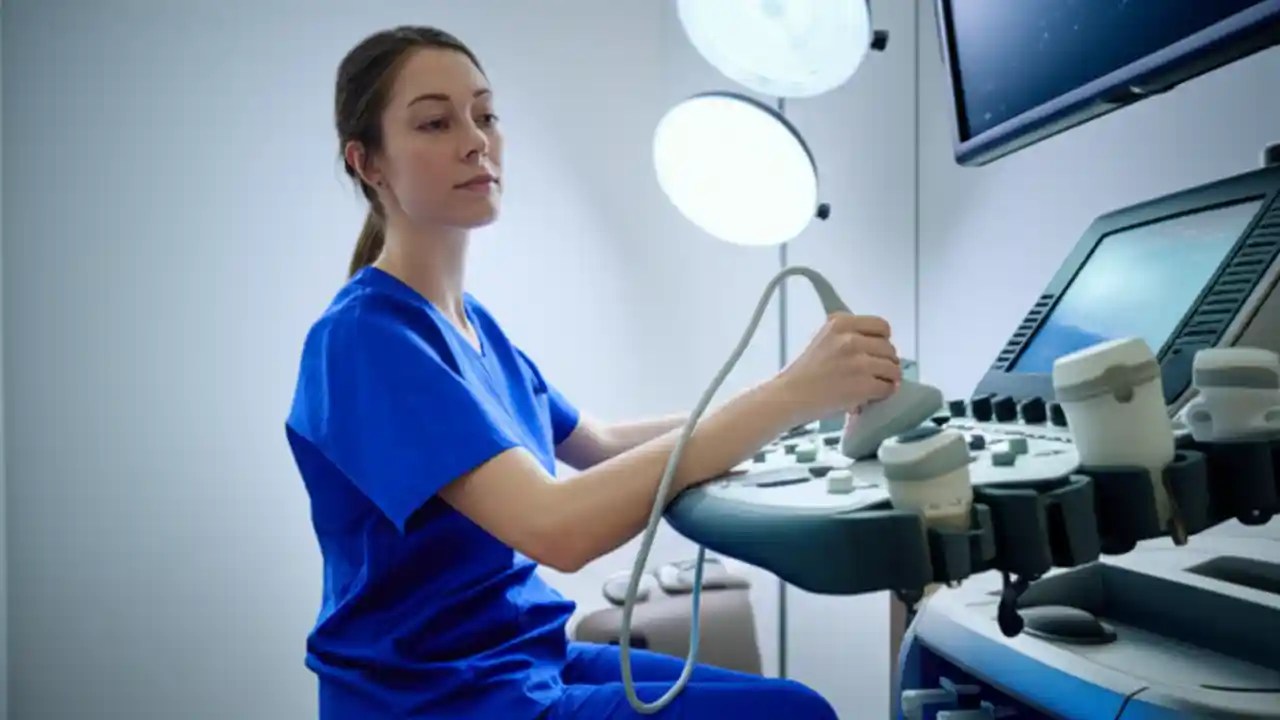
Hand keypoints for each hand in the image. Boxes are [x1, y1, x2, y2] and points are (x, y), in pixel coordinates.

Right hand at [775, 312, 901, 421]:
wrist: (789, 396)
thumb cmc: (803, 372)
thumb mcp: (823, 338)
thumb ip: (847, 334)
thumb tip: (878, 344)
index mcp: (840, 323)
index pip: (881, 326)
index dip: (882, 340)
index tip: (875, 351)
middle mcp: (851, 339)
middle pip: (889, 348)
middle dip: (885, 361)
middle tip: (874, 372)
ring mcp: (858, 362)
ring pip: (893, 368)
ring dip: (887, 378)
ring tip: (874, 384)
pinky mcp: (863, 385)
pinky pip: (887, 387)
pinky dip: (882, 394)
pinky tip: (871, 396)